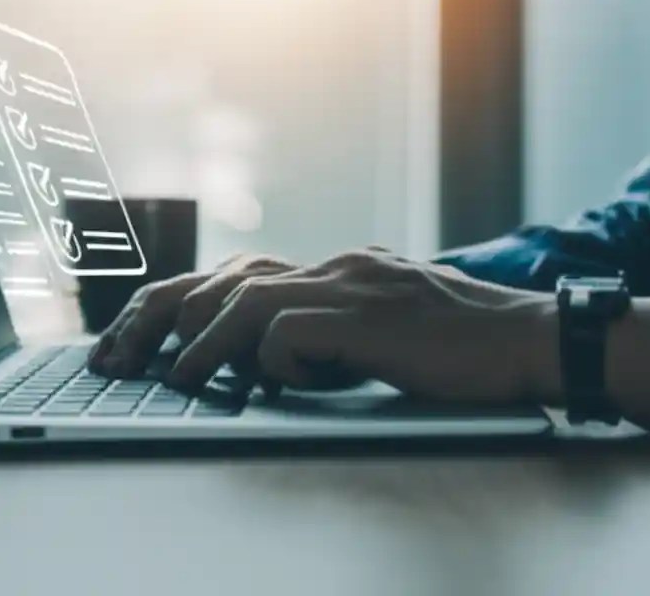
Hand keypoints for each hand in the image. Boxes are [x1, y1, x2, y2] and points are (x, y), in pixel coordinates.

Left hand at [92, 249, 561, 405]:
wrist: (532, 340)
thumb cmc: (460, 348)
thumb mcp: (380, 332)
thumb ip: (325, 333)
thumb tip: (261, 361)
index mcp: (334, 269)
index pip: (234, 274)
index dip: (175, 303)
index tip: (133, 338)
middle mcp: (335, 266)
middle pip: (221, 277)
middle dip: (158, 318)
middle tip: (117, 358)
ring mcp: (352, 286)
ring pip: (245, 298)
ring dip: (201, 343)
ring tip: (179, 378)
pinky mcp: (370, 317)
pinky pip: (291, 331)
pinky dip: (272, 361)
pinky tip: (284, 382)